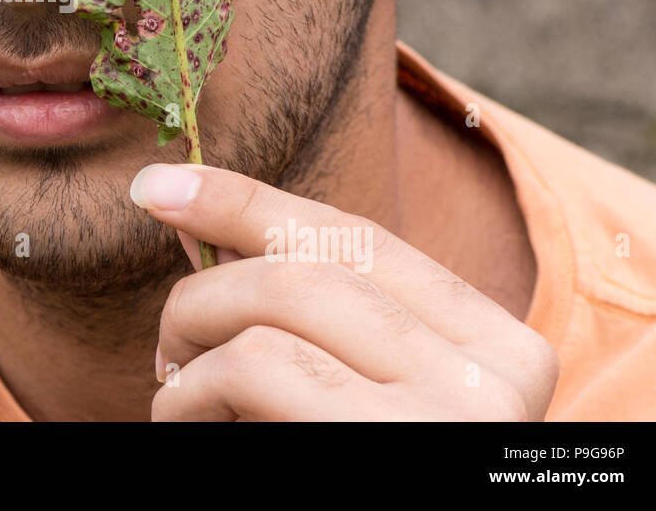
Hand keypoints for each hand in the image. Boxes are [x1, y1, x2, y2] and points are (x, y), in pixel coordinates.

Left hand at [130, 163, 558, 420]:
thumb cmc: (345, 468)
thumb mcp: (350, 389)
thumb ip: (307, 315)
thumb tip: (187, 209)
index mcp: (494, 344)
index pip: (357, 238)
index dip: (246, 200)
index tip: (158, 186)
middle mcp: (497, 373)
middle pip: (309, 263)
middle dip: (205, 287)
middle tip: (165, 345)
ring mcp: (454, 415)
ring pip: (275, 303)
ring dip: (191, 341)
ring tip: (173, 394)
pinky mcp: (391, 449)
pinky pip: (255, 364)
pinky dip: (190, 391)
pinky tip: (184, 428)